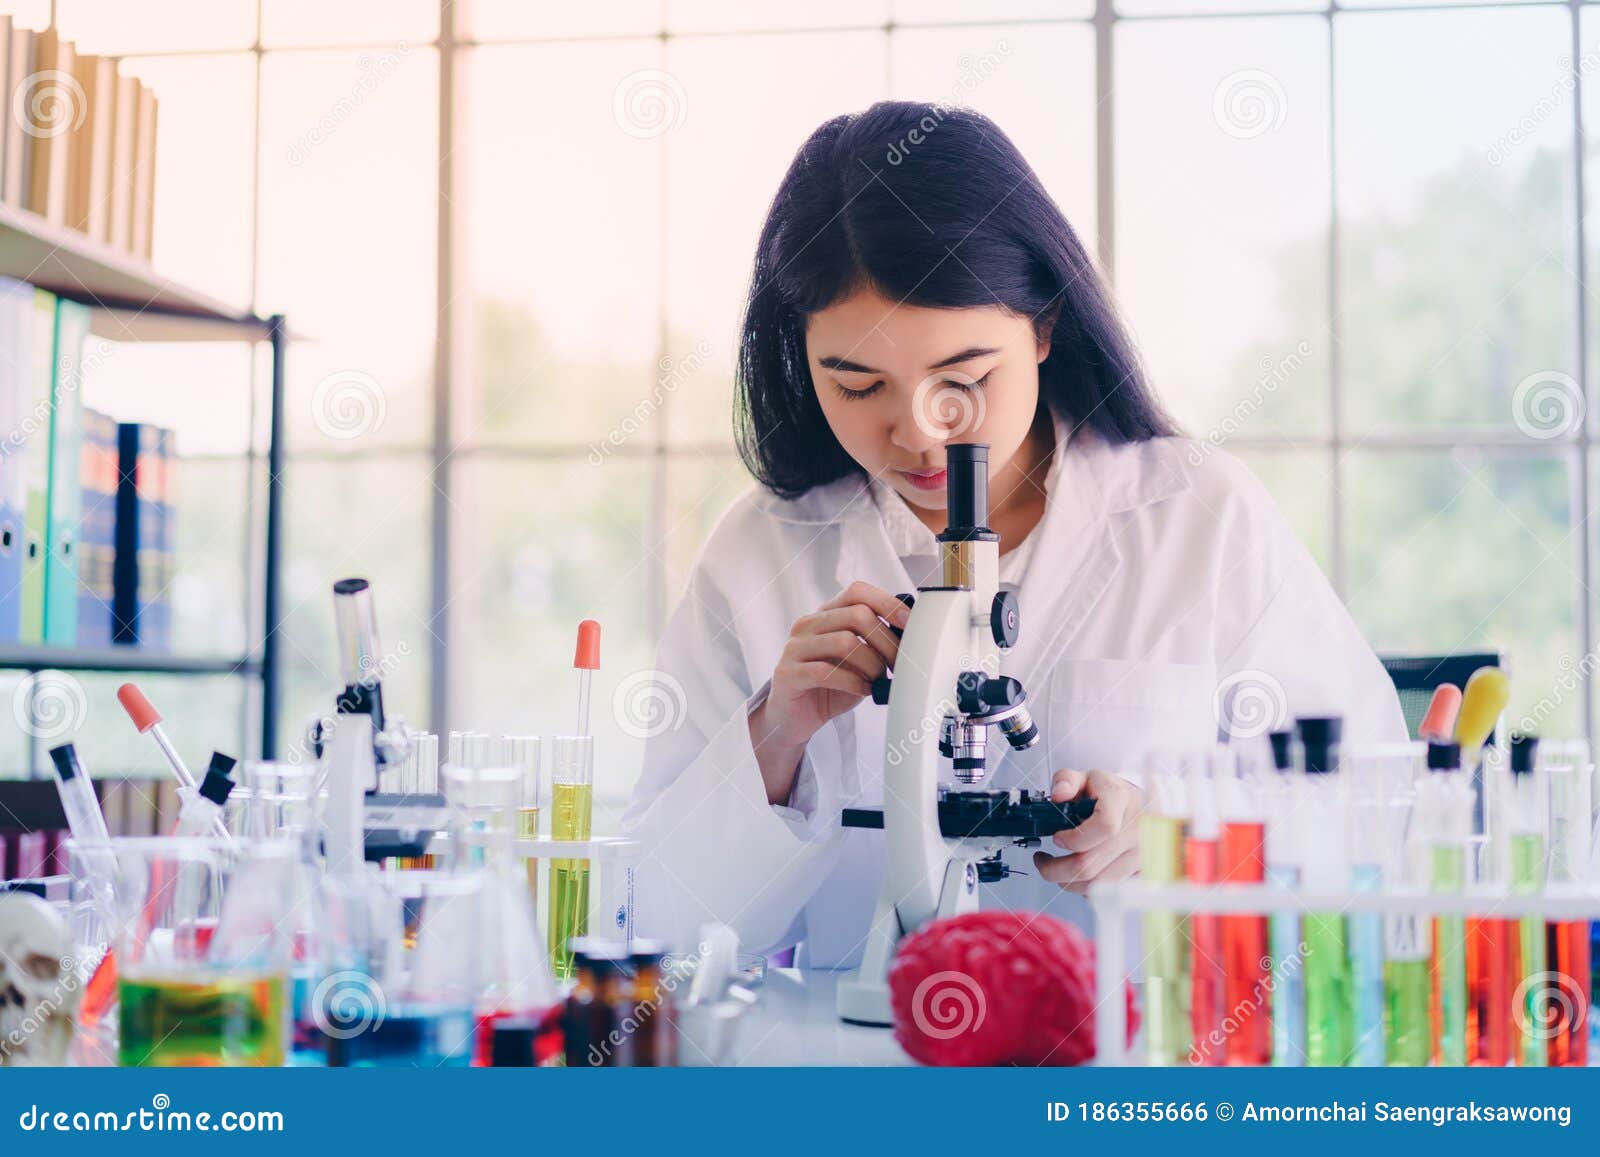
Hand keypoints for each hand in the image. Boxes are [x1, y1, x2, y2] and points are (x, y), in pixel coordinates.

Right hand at [749, 581, 910, 803]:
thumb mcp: (857, 660)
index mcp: (825, 615)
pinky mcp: (788, 673)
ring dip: (871, 664)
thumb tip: (909, 636)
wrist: (794, 718)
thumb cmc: (829, 687)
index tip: (909, 621)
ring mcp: (795, 648)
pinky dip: (853, 682)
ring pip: (845, 642)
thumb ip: (874, 644)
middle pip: (857, 615)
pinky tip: (863, 690)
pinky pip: (826, 672)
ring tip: (878, 680)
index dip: (887, 603)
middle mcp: (807, 625)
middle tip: (898, 664)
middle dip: (886, 642)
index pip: (857, 591)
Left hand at [1032, 769, 1142, 894]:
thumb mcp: (1086, 778)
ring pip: (1096, 885)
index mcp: (1122, 801)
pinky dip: (1087, 888)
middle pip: (1090, 864)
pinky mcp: (1141, 874)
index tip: (1056, 838)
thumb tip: (1058, 795)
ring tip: (1057, 869)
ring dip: (1068, 882)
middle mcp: (1137, 830)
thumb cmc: (1109, 794)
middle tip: (1042, 862)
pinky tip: (1080, 875)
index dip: (1074, 838)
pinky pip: (1108, 893)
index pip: (1104, 827)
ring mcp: (1142, 855)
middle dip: (1055, 869)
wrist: (1142, 806)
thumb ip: (1066, 780)